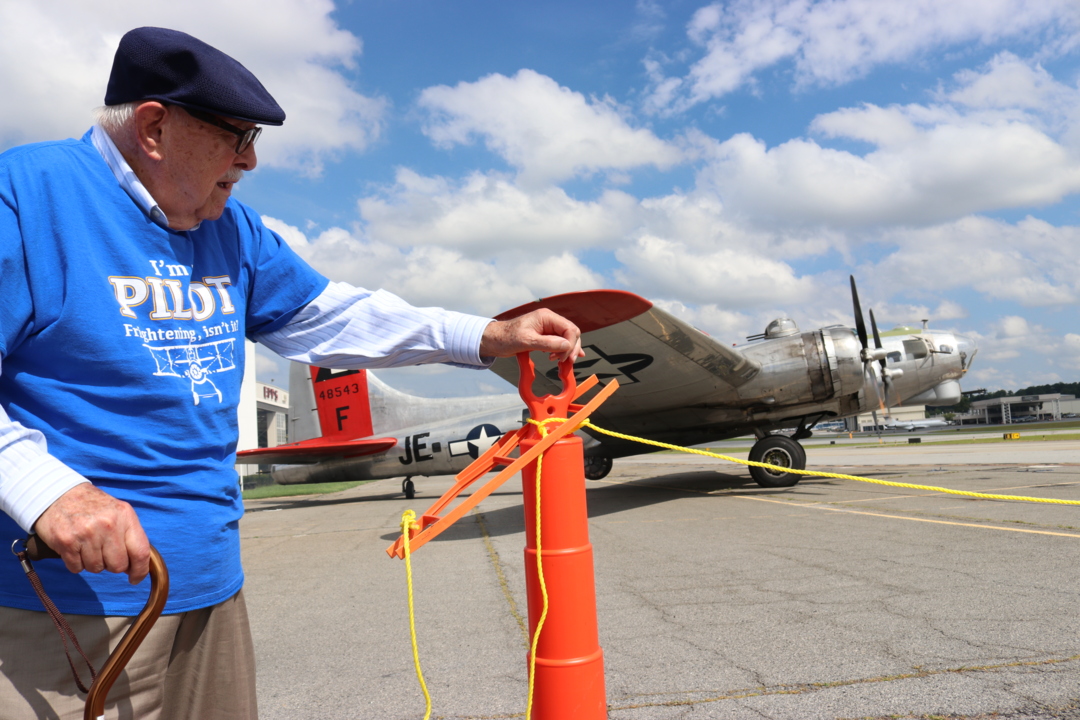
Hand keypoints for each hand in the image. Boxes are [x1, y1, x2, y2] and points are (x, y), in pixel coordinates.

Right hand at [32, 483, 150, 584]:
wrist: (58, 493)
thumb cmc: (92, 506)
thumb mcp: (118, 512)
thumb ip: (128, 535)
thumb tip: (135, 565)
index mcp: (125, 516)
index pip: (140, 552)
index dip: (140, 570)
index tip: (135, 578)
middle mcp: (108, 525)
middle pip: (117, 565)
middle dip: (111, 565)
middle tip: (103, 552)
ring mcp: (87, 534)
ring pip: (96, 568)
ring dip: (92, 562)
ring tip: (86, 545)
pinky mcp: (67, 542)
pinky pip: (77, 568)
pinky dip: (76, 562)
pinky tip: (75, 547)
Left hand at [480, 308, 583, 362]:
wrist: (494, 340)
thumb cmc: (505, 337)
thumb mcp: (527, 341)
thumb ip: (548, 343)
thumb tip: (566, 346)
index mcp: (546, 317)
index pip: (569, 328)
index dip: (570, 344)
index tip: (564, 357)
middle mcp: (549, 321)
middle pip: (572, 333)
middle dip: (571, 348)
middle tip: (566, 361)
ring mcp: (547, 329)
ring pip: (567, 339)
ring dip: (567, 350)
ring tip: (560, 361)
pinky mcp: (544, 337)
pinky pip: (559, 343)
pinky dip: (563, 351)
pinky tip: (564, 358)